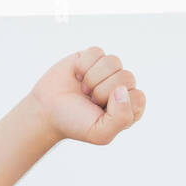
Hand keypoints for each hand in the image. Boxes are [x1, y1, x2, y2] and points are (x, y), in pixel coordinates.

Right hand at [27, 46, 145, 145]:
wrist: (47, 110)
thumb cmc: (75, 123)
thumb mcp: (100, 133)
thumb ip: (121, 118)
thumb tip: (123, 90)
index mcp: (130, 109)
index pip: (138, 97)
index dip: (118, 103)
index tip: (101, 111)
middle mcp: (122, 89)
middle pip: (127, 77)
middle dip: (102, 91)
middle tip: (90, 100)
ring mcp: (108, 72)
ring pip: (113, 62)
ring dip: (93, 78)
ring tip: (84, 89)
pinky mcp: (93, 58)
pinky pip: (97, 52)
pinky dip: (83, 65)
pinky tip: (77, 76)